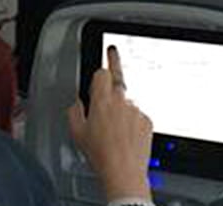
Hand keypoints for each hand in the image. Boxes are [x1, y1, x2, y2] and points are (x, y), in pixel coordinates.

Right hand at [67, 46, 152, 201]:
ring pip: (128, 101)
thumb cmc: (100, 154)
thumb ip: (74, 111)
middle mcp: (121, 101)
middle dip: (115, 66)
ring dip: (122, 108)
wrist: (123, 171)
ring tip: (115, 130)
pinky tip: (125, 137)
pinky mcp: (147, 121)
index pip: (103, 72)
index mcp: (101, 100)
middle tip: (113, 51)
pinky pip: (138, 116)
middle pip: (118, 78)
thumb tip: (78, 103)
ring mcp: (136, 111)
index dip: (102, 66)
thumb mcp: (76, 132)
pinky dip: (132, 122)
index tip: (105, 55)